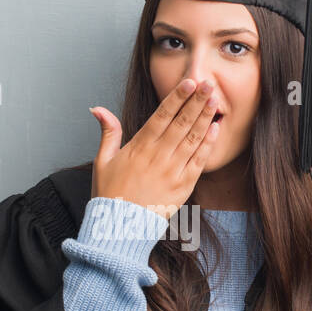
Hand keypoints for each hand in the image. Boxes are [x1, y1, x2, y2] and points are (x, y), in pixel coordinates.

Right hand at [89, 78, 221, 219]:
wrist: (120, 228)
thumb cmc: (109, 195)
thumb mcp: (102, 161)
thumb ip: (108, 132)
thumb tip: (97, 108)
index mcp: (139, 147)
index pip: (162, 115)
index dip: (177, 97)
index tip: (189, 82)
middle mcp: (158, 156)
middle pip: (181, 123)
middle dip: (196, 101)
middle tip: (208, 83)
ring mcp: (172, 171)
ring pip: (192, 139)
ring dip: (204, 118)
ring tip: (214, 101)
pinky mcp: (183, 186)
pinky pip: (198, 161)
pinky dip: (207, 145)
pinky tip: (214, 129)